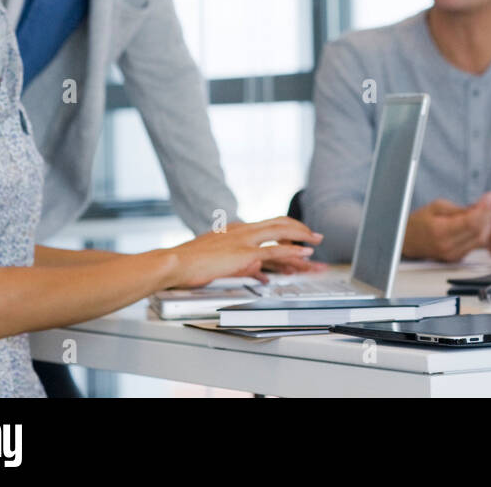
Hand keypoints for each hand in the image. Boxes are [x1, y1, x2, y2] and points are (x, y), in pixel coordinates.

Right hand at [165, 217, 321, 288]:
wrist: (174, 263)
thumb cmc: (188, 262)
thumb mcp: (213, 256)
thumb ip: (230, 259)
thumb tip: (242, 267)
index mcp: (236, 229)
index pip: (268, 224)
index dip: (286, 227)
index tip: (298, 233)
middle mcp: (243, 230)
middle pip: (280, 223)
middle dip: (300, 228)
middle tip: (315, 235)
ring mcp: (244, 240)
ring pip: (282, 232)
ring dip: (303, 236)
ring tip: (317, 241)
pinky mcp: (244, 254)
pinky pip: (275, 250)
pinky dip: (293, 250)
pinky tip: (304, 254)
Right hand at [403, 193, 490, 261]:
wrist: (408, 240)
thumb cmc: (420, 222)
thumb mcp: (437, 206)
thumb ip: (460, 208)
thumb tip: (482, 206)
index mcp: (441, 232)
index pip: (471, 222)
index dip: (485, 208)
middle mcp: (448, 247)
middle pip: (480, 231)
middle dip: (489, 214)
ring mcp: (454, 255)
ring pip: (481, 239)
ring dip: (487, 223)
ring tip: (485, 209)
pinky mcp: (458, 258)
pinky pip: (476, 244)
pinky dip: (481, 231)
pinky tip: (479, 220)